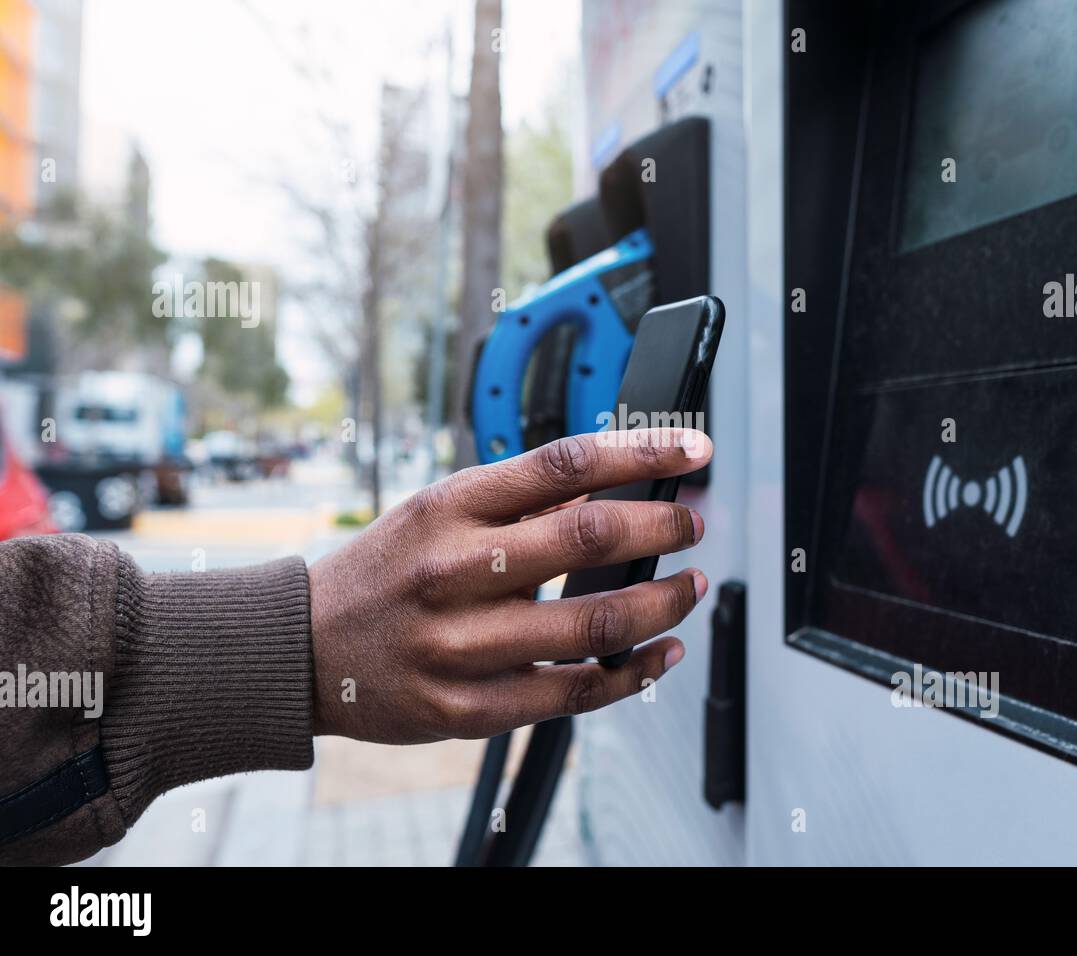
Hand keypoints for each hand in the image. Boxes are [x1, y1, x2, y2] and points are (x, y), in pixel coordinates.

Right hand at [309, 429, 712, 742]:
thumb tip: (607, 485)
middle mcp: (455, 570)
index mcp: (449, 508)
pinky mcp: (470, 707)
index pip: (564, 463)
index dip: (641, 451)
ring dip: (663, 603)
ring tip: (688, 588)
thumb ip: (518, 501)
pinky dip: (634, 673)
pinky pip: (574, 693)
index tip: (691, 450)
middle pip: (589, 538)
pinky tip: (659, 654)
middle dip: (662, 527)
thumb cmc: (382, 572)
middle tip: (690, 526)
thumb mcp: (435, 511)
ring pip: (595, 623)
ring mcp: (462, 644)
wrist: (303, 650)